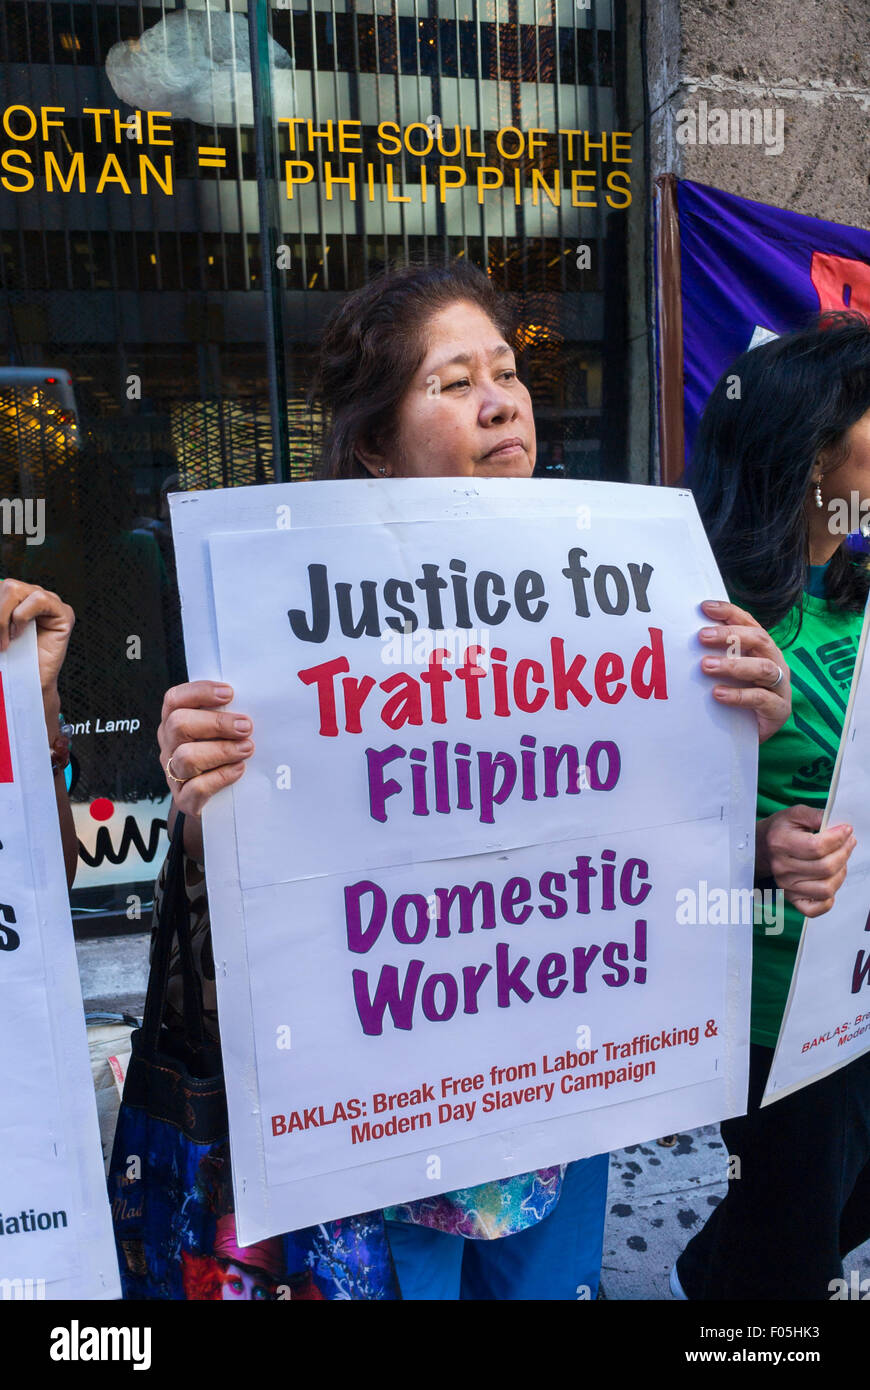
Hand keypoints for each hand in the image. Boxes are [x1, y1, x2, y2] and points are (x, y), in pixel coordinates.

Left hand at [0, 579, 74, 729]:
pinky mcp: (64, 612)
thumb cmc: (12, 658)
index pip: (0, 587)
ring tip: (8, 639)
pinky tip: (20, 634)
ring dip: (4, 617)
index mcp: (19, 597)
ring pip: (16, 590)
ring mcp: (51, 602)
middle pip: (7, 586)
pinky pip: (38, 599)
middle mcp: (35, 595)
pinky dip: (22, 616)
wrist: (28, 681)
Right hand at [158, 681, 253, 827]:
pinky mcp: (183, 799)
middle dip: (216, 723)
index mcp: (174, 722)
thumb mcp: (220, 733)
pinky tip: (239, 769)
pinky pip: (196, 787)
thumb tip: (251, 704)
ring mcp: (173, 773)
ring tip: (246, 749)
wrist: (217, 803)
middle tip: (246, 727)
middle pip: (179, 724)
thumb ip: (226, 717)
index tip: (229, 693)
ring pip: (186, 757)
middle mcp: (169, 745)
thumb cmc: (222, 757)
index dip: (200, 692)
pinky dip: (221, 777)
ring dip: (221, 750)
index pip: (175, 699)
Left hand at [697, 599, 790, 743]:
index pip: (748, 622)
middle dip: (730, 635)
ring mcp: (780, 686)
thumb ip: (714, 655)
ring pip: (764, 668)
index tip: (704, 607)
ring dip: (734, 665)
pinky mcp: (779, 709)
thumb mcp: (726, 673)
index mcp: (762, 648)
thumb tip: (683, 638)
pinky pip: (762, 699)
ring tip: (706, 666)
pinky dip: (739, 695)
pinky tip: (718, 694)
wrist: (751, 736)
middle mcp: (775, 661)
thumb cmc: (736, 697)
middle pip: (759, 639)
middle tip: (702, 636)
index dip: (728, 612)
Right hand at [756, 805, 855, 917]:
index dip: (838, 838)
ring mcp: (787, 886)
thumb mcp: (795, 814)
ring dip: (841, 873)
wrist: (762, 846)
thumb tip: (838, 825)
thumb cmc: (781, 830)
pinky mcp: (792, 898)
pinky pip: (816, 908)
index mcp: (780, 843)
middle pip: (825, 867)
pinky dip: (829, 899)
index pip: (817, 847)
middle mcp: (782, 868)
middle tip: (848, 842)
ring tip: (840, 860)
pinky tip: (830, 881)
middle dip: (844, 853)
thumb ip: (816, 816)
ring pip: (826, 888)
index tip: (847, 830)